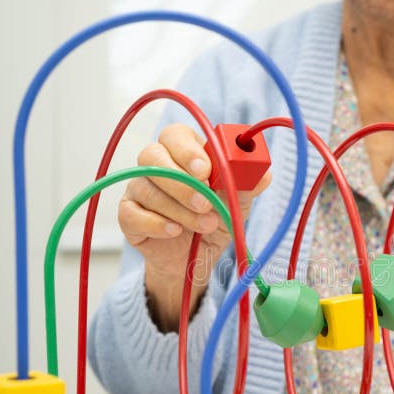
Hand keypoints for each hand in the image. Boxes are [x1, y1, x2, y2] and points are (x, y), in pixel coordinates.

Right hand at [119, 123, 270, 330]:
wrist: (194, 258)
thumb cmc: (214, 220)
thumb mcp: (237, 203)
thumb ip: (248, 186)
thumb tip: (265, 175)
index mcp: (183, 152)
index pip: (175, 135)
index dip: (188, 150)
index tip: (206, 170)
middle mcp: (156, 165)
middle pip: (153, 155)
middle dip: (182, 182)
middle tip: (205, 203)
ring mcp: (139, 188)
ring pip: (147, 187)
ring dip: (180, 210)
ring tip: (205, 225)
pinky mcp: (128, 215)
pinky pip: (132, 213)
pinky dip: (156, 224)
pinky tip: (175, 232)